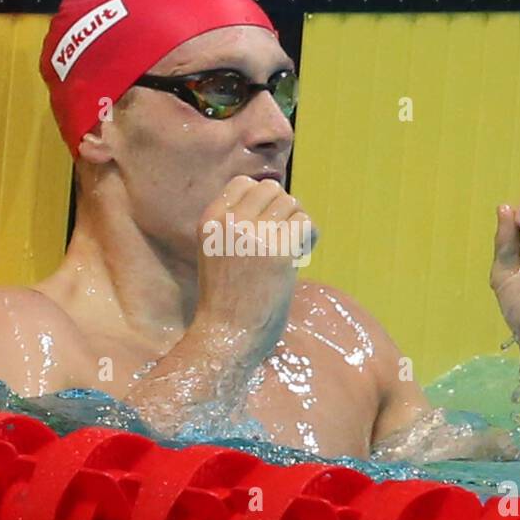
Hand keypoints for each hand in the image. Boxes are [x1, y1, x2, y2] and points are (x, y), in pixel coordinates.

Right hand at [193, 176, 317, 359]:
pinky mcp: (279, 253)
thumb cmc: (226, 298)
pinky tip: (300, 256)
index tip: (266, 224)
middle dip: (282, 211)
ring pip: (292, 204)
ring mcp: (255, 236)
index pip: (245, 183)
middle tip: (282, 239)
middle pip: (272, 190)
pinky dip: (308, 238)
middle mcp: (231, 223)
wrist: (227, 336)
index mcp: (211, 220)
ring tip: (289, 250)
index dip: (262, 200)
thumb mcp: (217, 250)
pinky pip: (306, 225)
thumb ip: (237, 223)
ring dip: (296, 225)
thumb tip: (279, 196)